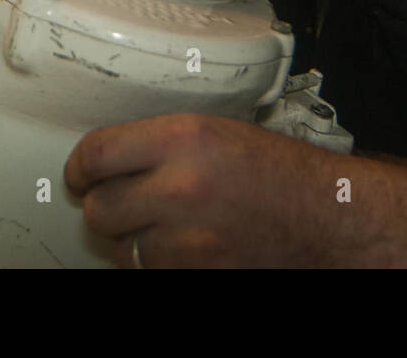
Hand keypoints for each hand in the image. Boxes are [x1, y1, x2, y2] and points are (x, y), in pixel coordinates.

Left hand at [64, 113, 355, 267]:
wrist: (327, 218)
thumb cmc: (278, 172)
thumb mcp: (217, 132)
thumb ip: (160, 143)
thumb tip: (106, 161)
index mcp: (184, 139)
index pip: (96, 154)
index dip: (79, 168)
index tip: (79, 174)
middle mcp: (180, 188)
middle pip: (100, 208)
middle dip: (104, 205)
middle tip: (118, 199)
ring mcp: (188, 241)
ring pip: (121, 248)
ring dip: (130, 238)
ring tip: (158, 224)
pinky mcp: (197, 275)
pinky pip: (149, 273)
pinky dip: (155, 264)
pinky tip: (176, 247)